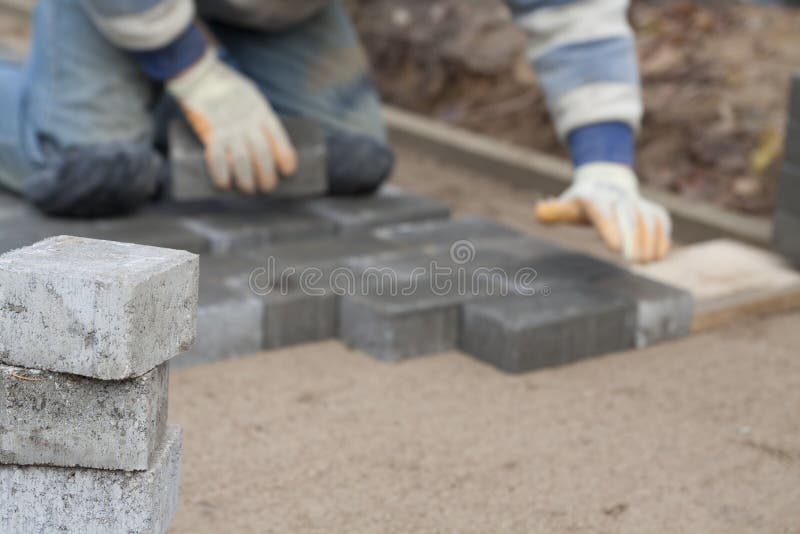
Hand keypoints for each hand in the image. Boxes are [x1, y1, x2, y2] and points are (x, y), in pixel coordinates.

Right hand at [167, 50, 296, 193]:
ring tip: (248, 189)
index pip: (278, 138)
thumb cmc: (226, 86)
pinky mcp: (209, 132)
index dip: (285, 157)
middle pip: (262, 154)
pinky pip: (216, 157)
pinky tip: (224, 184)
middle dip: (267, 175)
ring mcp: (228, 127)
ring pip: (242, 160)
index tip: (288, 172)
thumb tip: (266, 140)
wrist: (198, 73)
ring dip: (246, 179)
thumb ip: (258, 115)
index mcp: (260, 111)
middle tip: (267, 188)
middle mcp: (247, 121)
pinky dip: (221, 174)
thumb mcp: (251, 95)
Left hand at [535, 163, 670, 262]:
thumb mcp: (567, 205)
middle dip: (633, 237)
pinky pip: (661, 222)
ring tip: (645, 261)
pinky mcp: (653, 211)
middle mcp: (618, 198)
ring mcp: (638, 203)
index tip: (614, 248)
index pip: (602, 211)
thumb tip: (539, 212)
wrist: (606, 185)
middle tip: (632, 260)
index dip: (609, 227)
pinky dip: (661, 238)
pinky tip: (657, 256)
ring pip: (649, 217)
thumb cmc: (583, 203)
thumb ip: (553, 211)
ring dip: (650, 240)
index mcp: (594, 198)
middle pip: (629, 214)